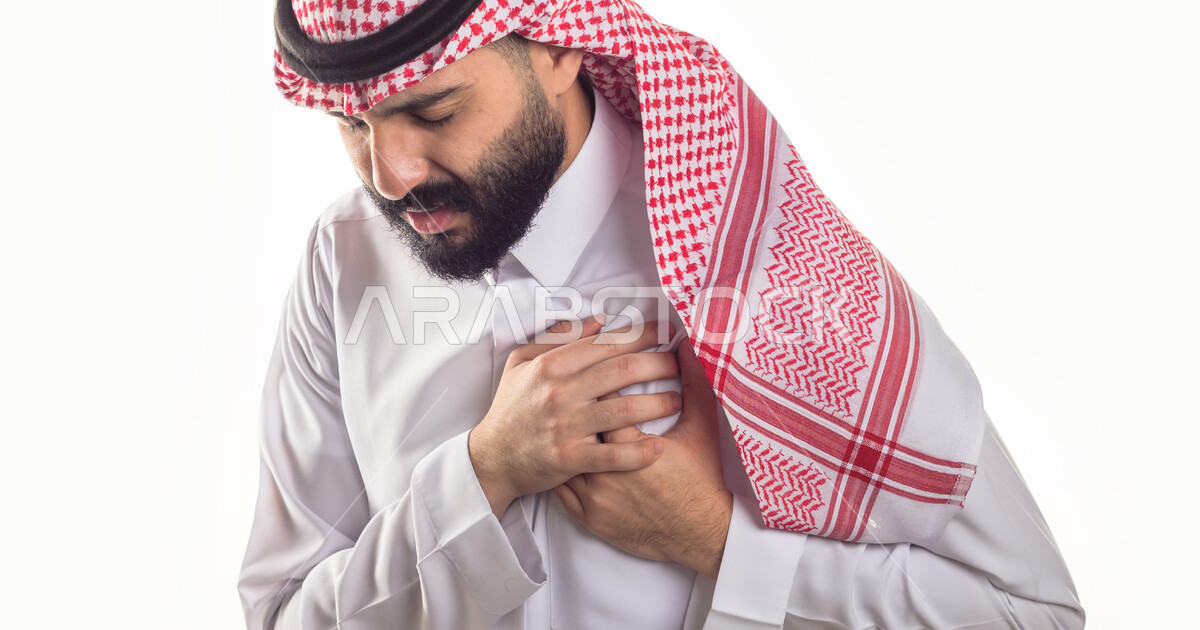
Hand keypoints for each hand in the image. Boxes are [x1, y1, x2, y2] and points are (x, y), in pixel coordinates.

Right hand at [469, 316, 681, 518]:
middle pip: (623, 370)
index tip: (664, 332)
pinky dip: (638, 453)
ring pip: (625, 410)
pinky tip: (659, 448)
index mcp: (551, 365)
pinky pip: (612, 455)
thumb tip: (598, 322)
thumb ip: (557, 338)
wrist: (491, 457)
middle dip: (659, 363)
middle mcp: (560, 392)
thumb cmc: (510, 408)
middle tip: (678, 364)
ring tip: (678, 401)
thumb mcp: (521, 362)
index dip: (641, 335)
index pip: (606, 343)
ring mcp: (565, 426)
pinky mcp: (569, 458)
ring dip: (658, 404)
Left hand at [554, 339, 733, 578]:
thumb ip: (695, 384)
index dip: (602, 386)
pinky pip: (562, 489)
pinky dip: (564, 471)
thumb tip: (691, 350)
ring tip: (569, 423)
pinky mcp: (590, 518)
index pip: (603, 402)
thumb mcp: (702, 429)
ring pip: (566, 457)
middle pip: (579, 428)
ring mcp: (595, 498)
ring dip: (568, 439)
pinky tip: (567, 454)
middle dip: (579, 408)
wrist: (704, 534)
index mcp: (631, 446)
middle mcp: (607, 473)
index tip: (602, 374)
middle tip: (580, 395)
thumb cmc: (704, 482)